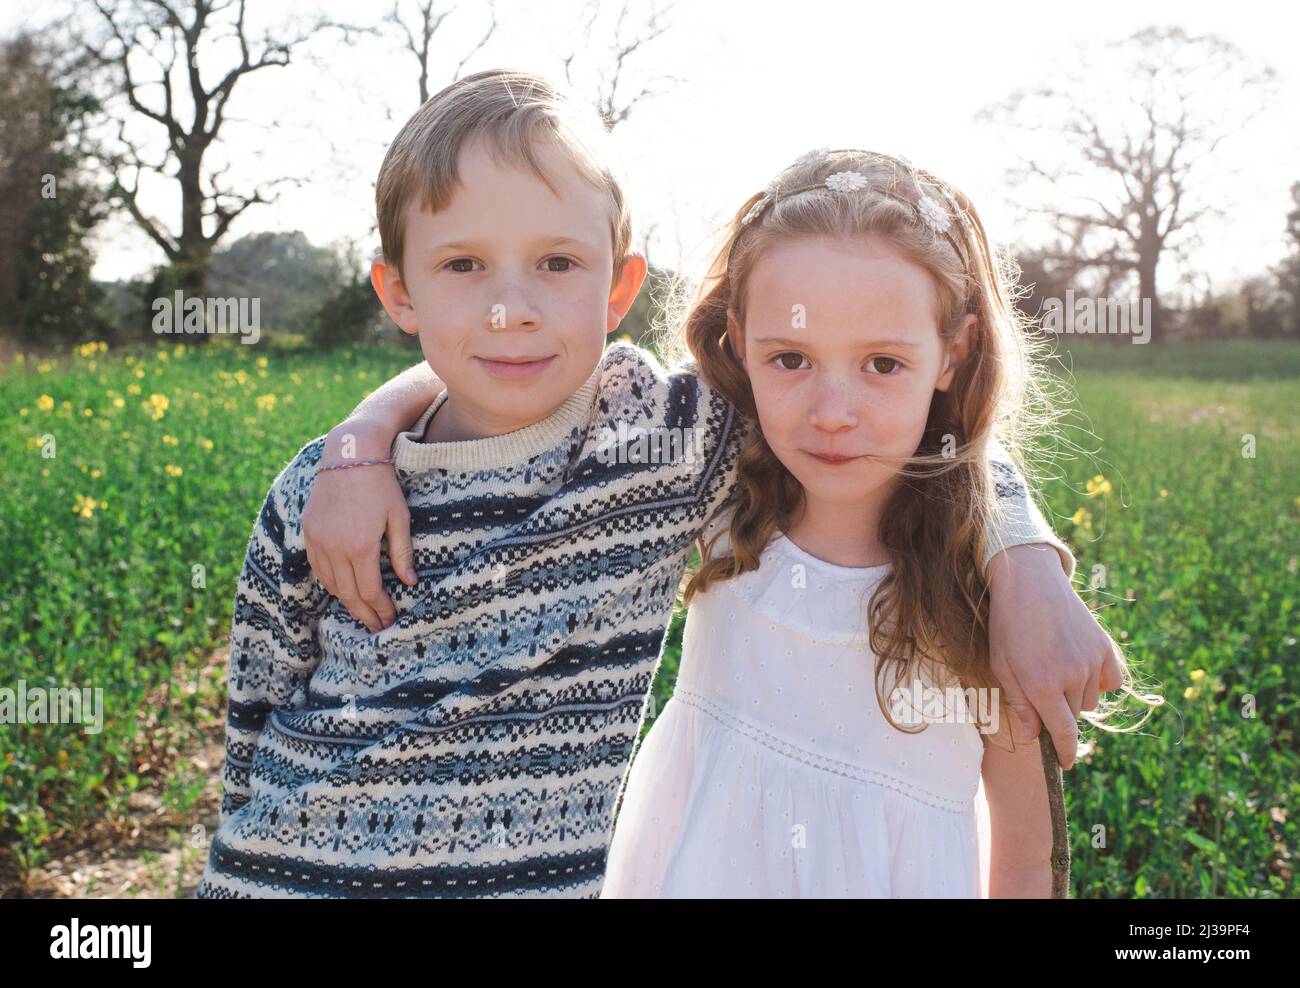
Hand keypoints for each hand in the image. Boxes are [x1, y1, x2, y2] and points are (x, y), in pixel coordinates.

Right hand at [302, 424, 416, 632]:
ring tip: (362, 612)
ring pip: (330, 583)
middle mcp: (335, 547)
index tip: (390, 621)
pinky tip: (342, 588)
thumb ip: (402, 553)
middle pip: (348, 594)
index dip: (381, 610)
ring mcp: (318, 539)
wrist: (349, 454)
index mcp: (360, 546)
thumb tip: (410, 583)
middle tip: (376, 627)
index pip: (370, 591)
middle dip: (364, 613)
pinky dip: (329, 582)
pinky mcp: (308, 530)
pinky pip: (317, 567)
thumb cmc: (381, 484)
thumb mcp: (399, 517)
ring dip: (346, 601)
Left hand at [987, 543, 1123, 769]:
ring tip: (1054, 669)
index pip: (1063, 733)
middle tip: (1041, 690)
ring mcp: (1091, 661)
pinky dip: (1098, 682)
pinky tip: (1080, 667)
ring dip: (1076, 696)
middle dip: (1059, 713)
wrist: (1029, 582)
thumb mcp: (1002, 666)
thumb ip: (1020, 703)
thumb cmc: (1008, 625)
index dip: (1065, 753)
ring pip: (1090, 700)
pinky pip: (1111, 682)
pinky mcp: (1105, 646)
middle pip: (1074, 715)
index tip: (1064, 764)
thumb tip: (1034, 736)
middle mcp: (1071, 676)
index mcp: (1041, 685)